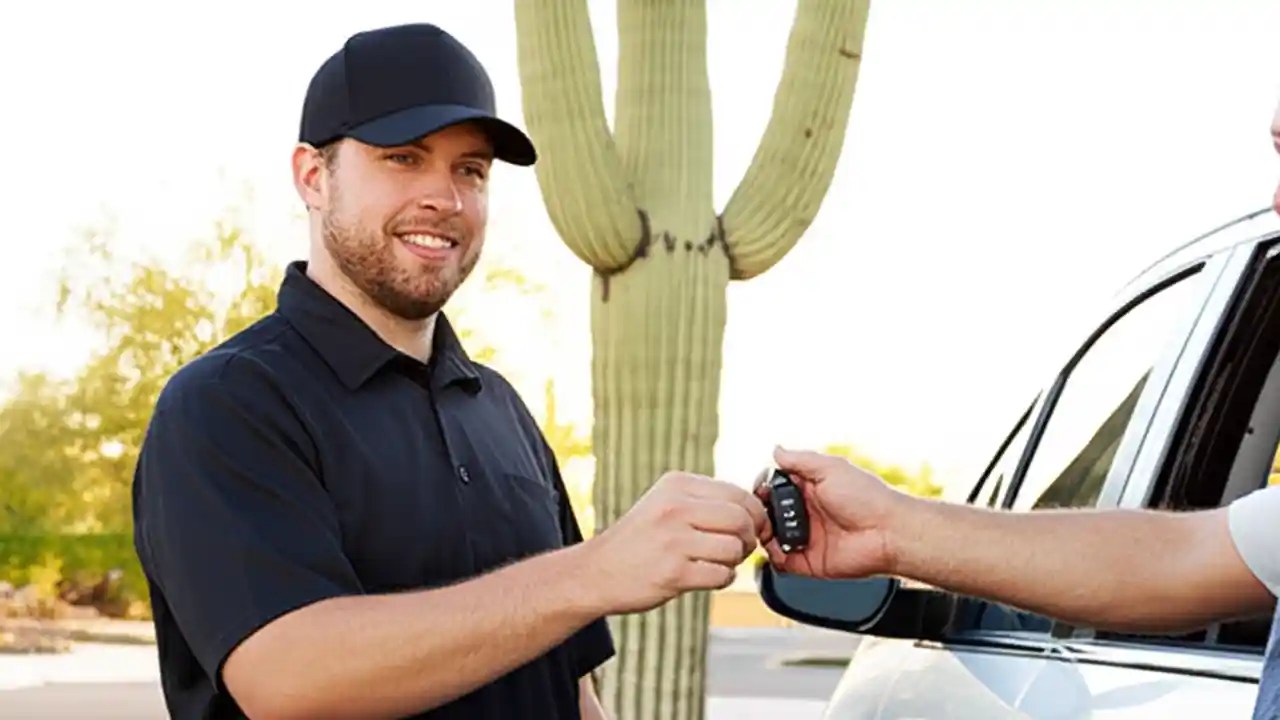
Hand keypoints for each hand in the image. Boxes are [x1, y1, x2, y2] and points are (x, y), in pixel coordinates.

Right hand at [581, 471, 768, 614]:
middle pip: (741, 519)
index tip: (753, 527)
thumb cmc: (638, 540)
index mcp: (677, 484)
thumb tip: (753, 510)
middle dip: (749, 538)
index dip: (755, 514)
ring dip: (734, 561)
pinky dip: (722, 579)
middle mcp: (675, 507)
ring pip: (734, 548)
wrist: (597, 572)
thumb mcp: (664, 503)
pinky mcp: (674, 572)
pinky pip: (721, 575)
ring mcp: (674, 540)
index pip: (737, 493)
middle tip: (738, 548)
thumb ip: (703, 501)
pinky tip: (705, 576)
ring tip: (716, 562)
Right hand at [755, 446, 904, 579]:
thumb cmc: (867, 498)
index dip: (764, 489)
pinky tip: (778, 551)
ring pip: (772, 539)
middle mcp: (806, 513)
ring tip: (768, 533)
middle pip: (770, 514)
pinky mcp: (809, 562)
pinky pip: (783, 563)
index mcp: (810, 489)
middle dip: (760, 514)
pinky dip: (774, 559)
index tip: (759, 491)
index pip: (776, 488)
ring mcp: (807, 538)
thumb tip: (776, 450)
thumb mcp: (831, 468)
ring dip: (764, 536)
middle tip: (760, 515)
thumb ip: (801, 460)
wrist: (889, 533)